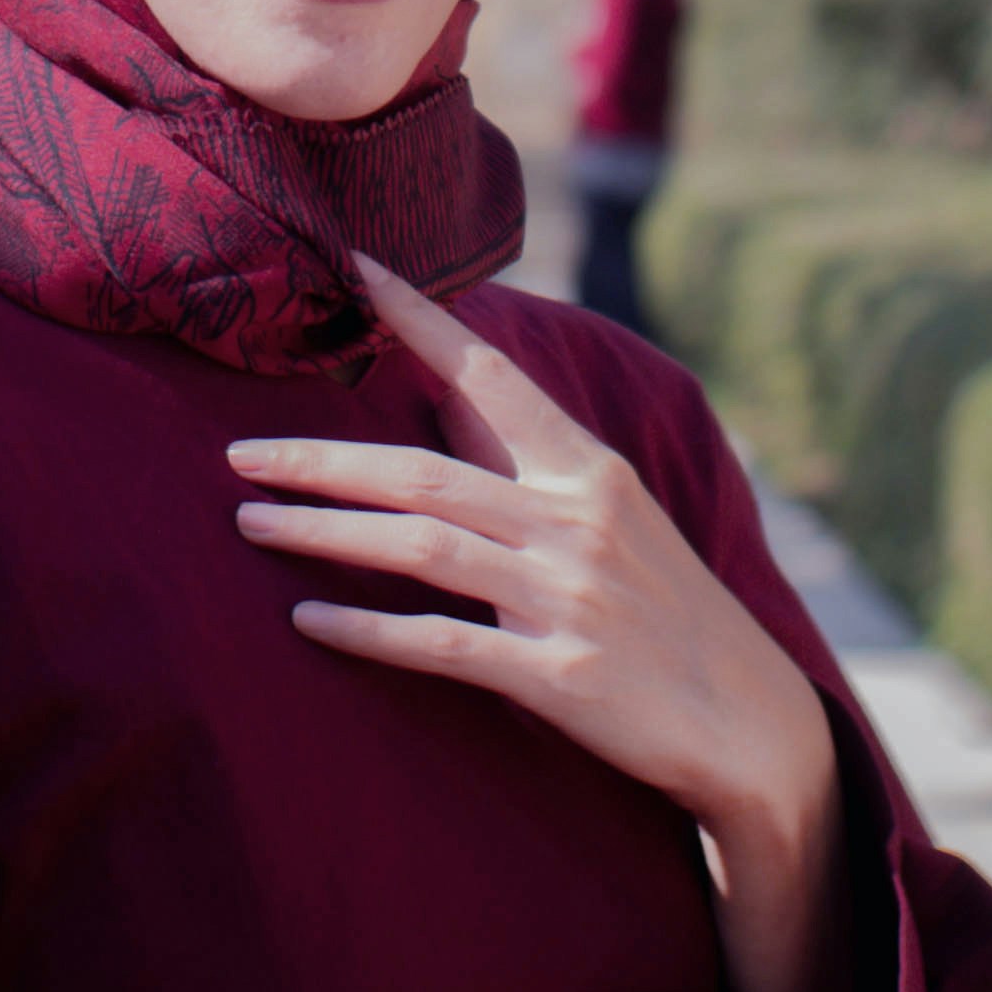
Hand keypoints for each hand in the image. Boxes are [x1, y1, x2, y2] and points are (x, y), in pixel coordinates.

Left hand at [229, 257, 855, 991]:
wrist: (753, 725)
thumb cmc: (670, 613)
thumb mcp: (617, 519)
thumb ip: (532, 466)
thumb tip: (446, 404)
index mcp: (591, 472)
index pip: (491, 377)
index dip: (422, 319)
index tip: (355, 266)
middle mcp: (576, 522)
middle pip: (423, 470)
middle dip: (321, 459)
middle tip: (238, 454)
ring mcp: (566, 599)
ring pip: (419, 547)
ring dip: (324, 532)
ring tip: (250, 524)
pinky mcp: (558, 677)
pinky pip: (441, 645)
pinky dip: (368, 631)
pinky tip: (308, 623)